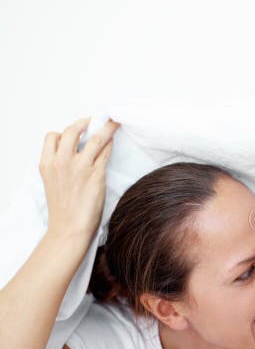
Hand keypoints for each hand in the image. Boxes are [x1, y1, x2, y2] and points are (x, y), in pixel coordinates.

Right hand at [39, 118, 119, 240]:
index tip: (75, 129)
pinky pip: (105, 151)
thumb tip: (75, 154)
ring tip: (113, 123)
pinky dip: (110, 143)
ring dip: (106, 128)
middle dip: (84, 122)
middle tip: (94, 121)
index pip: (52, 137)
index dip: (64, 131)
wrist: (69, 228)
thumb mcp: (53, 182)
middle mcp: (61, 161)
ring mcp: (79, 167)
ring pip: (94, 138)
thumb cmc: (63, 209)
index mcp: (46, 164)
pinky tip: (113, 141)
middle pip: (72, 131)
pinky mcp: (96, 174)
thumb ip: (60, 166)